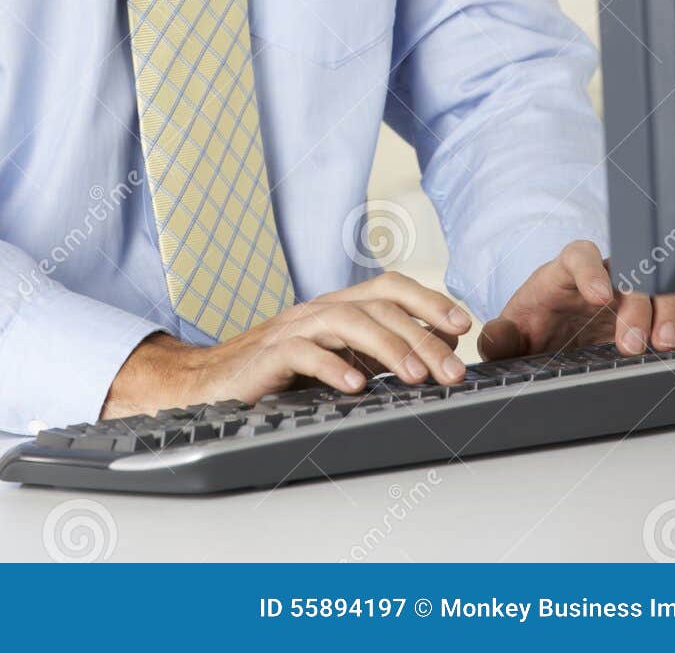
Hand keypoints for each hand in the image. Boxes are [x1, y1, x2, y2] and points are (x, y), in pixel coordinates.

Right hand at [100, 273, 474, 419]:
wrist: (211, 385)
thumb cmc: (279, 376)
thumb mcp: (336, 360)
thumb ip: (377, 353)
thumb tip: (436, 355)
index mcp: (338, 307)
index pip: (390, 288)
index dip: (429, 301)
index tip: (463, 325)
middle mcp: (319, 310)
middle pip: (378, 305)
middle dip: (422, 335)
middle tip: (453, 371)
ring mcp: (293, 329)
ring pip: (348, 321)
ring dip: (389, 347)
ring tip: (417, 377)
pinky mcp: (268, 356)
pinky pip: (304, 353)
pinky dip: (333, 366)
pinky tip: (358, 386)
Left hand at [477, 238, 674, 360]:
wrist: (553, 335)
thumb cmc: (536, 325)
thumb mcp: (513, 332)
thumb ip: (501, 336)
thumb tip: (493, 340)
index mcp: (564, 272)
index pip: (578, 255)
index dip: (591, 271)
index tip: (599, 297)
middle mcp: (604, 274)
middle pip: (629, 271)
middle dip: (636, 305)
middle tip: (634, 343)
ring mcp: (633, 289)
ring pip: (662, 282)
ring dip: (671, 310)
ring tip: (667, 345)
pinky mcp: (656, 308)